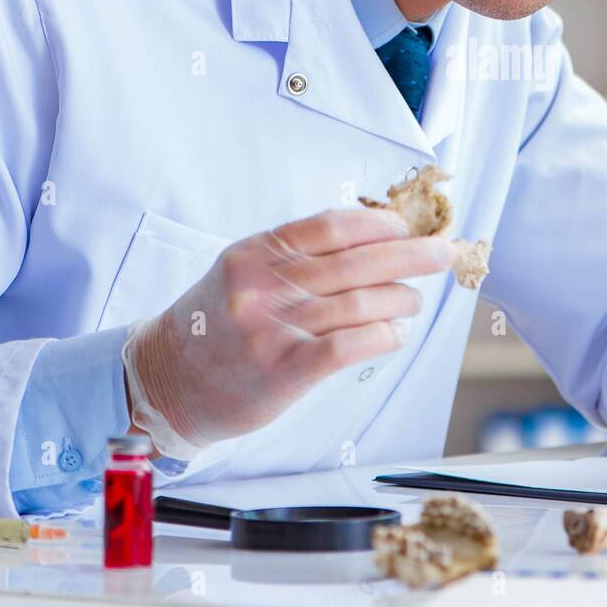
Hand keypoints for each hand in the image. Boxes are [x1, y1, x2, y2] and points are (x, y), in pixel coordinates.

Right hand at [123, 206, 458, 454]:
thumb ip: (294, 255)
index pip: (332, 226)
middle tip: (442, 252)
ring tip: (413, 301)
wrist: (164, 382)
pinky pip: (350, 345)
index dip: (379, 224)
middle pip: (357, 261)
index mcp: (256, 253)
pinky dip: (383, 336)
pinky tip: (395, 334)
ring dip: (400, 300)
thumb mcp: (242, 272)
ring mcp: (273, 328)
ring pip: (360, 302)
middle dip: (411, 255)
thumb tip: (369, 239)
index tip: (406, 227)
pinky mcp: (284, 370)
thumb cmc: (212, 326)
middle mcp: (264, 286)